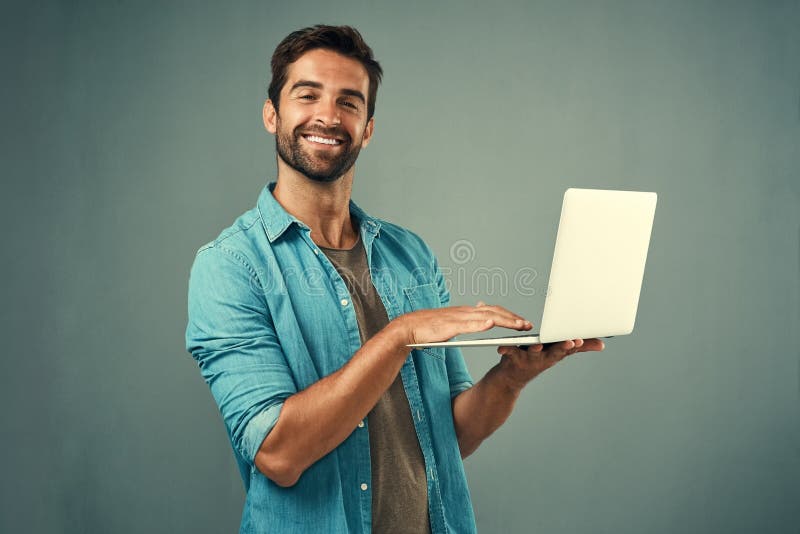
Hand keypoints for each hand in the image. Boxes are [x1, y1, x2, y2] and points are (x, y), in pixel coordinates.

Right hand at [395, 301, 531, 345]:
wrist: (408, 329)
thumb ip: (468, 321)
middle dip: (514, 318)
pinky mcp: (450, 326)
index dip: (510, 316)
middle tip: (529, 325)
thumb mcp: (452, 324)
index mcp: (466, 313)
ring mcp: (458, 318)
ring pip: (486, 316)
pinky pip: (468, 324)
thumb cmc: (428, 329)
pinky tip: (492, 325)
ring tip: (519, 326)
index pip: (493, 311)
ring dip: (505, 320)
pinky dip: (481, 324)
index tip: (523, 322)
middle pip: (495, 312)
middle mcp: (465, 312)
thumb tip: (484, 318)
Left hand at [495, 338, 604, 389]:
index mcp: (554, 354)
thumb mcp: (559, 352)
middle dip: (563, 347)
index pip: (568, 349)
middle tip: (571, 342)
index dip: (576, 345)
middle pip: (555, 352)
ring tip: (538, 344)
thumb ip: (580, 347)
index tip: (582, 340)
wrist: (511, 378)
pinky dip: (506, 350)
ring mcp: (528, 358)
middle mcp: (543, 357)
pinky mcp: (511, 357)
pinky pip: (509, 352)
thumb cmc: (537, 359)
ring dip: (536, 348)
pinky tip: (501, 348)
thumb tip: (602, 345)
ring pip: (534, 352)